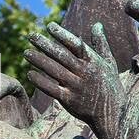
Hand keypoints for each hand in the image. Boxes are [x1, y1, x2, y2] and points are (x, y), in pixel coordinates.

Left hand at [24, 22, 126, 138]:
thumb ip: (101, 43)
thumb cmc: (109, 84)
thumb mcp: (109, 62)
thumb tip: (96, 24)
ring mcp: (76, 87)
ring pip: (55, 71)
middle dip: (45, 45)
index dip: (63, 34)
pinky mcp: (69, 100)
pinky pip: (52, 89)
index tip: (49, 26)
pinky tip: (29, 73)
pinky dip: (40, 82)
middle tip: (31, 35)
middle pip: (62, 56)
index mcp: (93, 61)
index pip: (76, 44)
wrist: (113, 114)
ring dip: (39, 61)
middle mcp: (84, 72)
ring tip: (25, 52)